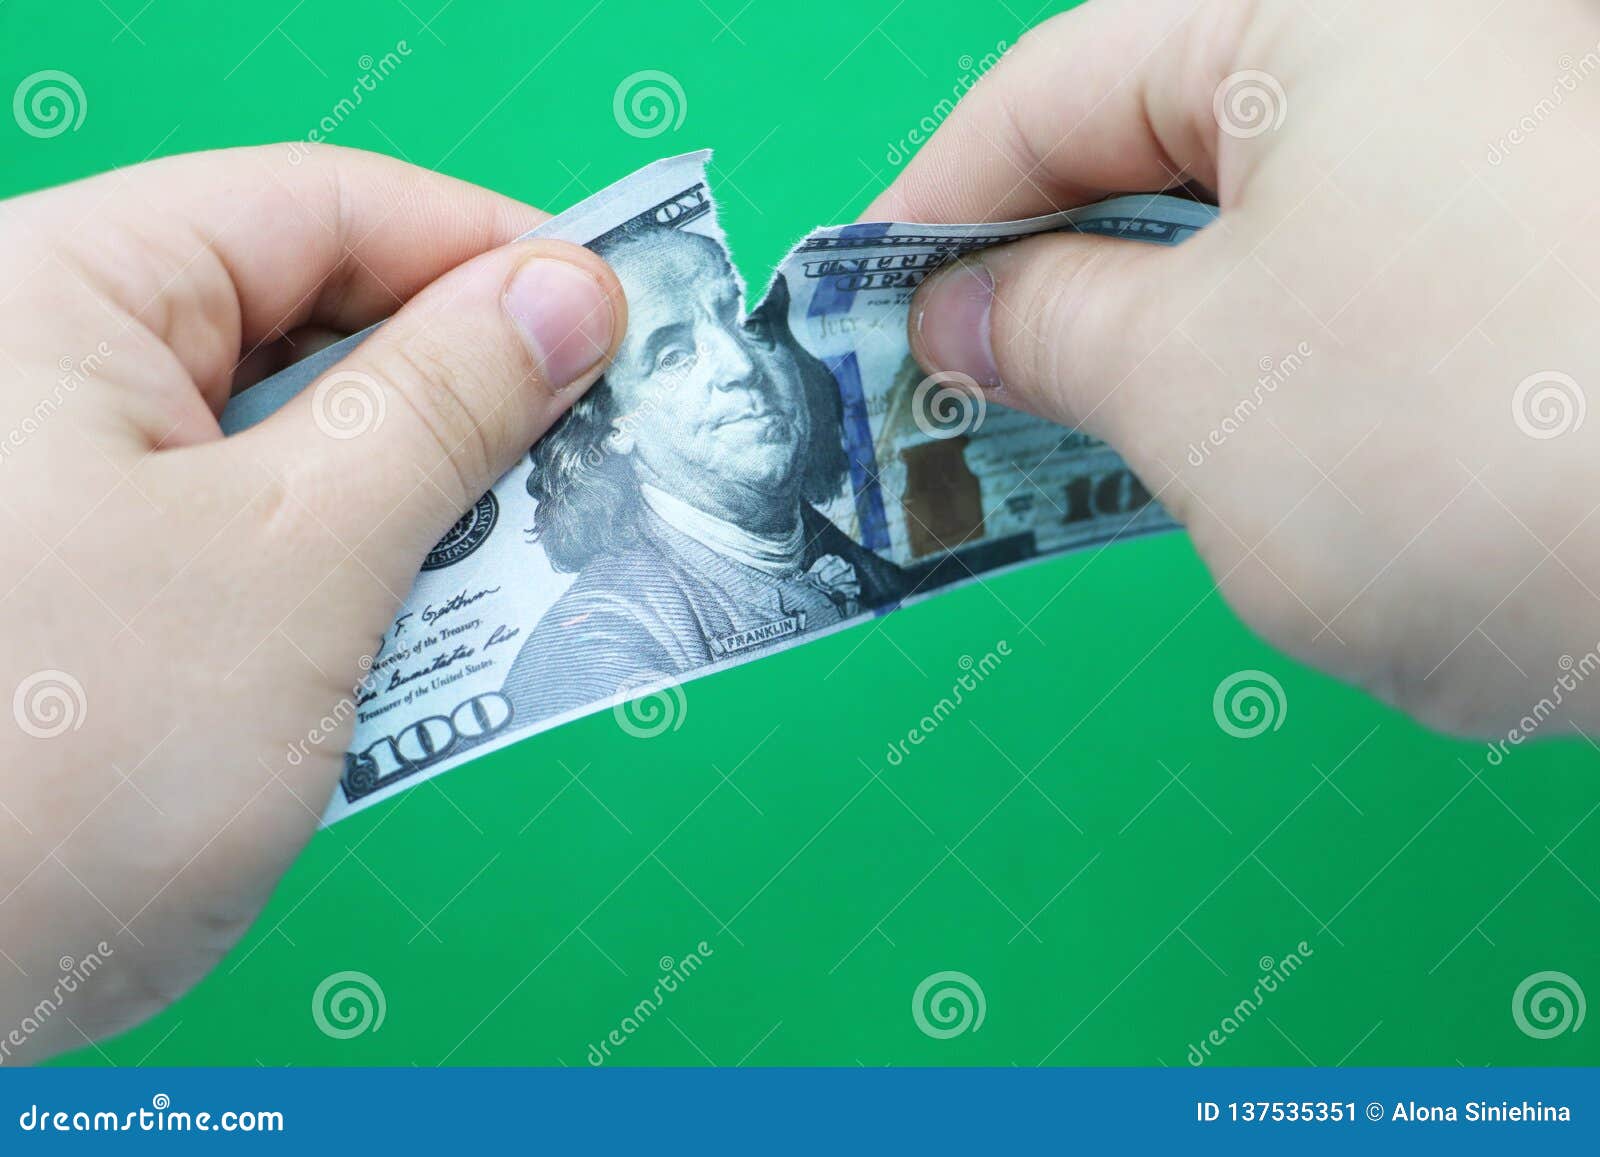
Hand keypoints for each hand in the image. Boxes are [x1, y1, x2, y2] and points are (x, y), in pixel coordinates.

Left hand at [0, 144, 622, 1061]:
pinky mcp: (107, 587)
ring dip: (432, 497)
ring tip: (548, 550)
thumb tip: (567, 297)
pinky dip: (369, 570)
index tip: (617, 325)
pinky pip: (269, 533)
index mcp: (59, 294)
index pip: (319, 205)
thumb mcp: (295, 560)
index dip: (487, 251)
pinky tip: (448, 624)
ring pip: (302, 437)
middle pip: (314, 317)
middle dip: (473, 389)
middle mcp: (53, 368)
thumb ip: (443, 408)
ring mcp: (75, 487)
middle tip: (606, 449)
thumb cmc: (61, 770)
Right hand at [873, 0, 1599, 735]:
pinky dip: (1270, 366)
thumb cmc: (1455, 448)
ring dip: (1152, 336)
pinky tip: (1228, 460)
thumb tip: (956, 314)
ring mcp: (1516, 152)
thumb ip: (1041, 328)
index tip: (862, 310)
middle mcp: (1442, 42)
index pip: (1058, 80)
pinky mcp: (1560, 266)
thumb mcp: (1187, 388)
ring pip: (1266, 227)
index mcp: (1336, 4)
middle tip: (950, 395)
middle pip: (1166, 142)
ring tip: (1070, 450)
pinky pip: (1363, 287)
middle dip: (1044, 275)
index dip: (934, 202)